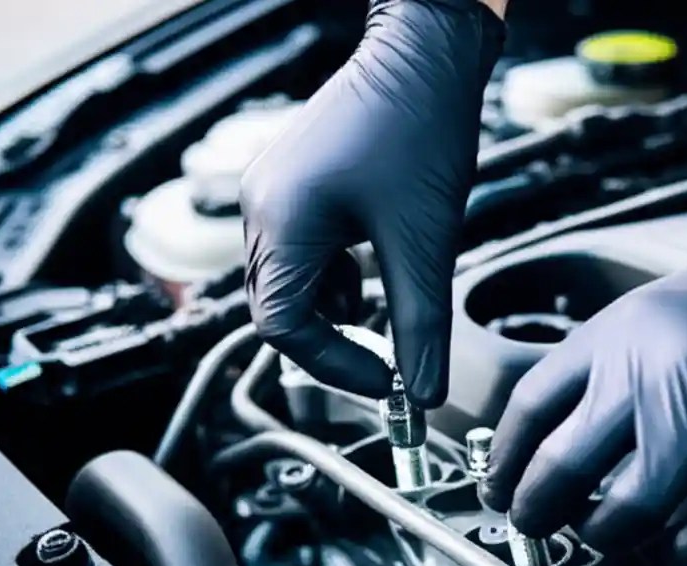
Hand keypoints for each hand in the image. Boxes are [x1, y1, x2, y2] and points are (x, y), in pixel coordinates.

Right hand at [241, 0, 503, 405]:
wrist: (424, 53)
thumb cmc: (420, 128)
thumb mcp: (425, 241)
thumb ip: (422, 325)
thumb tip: (425, 391)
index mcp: (282, 223)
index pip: (284, 328)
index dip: (335, 366)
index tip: (386, 382)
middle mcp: (261, 209)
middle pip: (277, 309)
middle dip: (331, 344)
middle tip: (383, 364)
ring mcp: (271, 193)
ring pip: (287, 283)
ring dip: (333, 312)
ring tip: (385, 316)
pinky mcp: (291, 185)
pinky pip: (298, 252)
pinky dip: (332, 278)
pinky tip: (373, 273)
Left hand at [481, 195, 686, 565]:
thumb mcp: (664, 303)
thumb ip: (615, 358)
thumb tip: (573, 422)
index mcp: (621, 333)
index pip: (531, 407)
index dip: (505, 459)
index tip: (501, 483)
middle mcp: (651, 377)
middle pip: (560, 468)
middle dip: (534, 510)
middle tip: (533, 525)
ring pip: (622, 513)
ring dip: (602, 537)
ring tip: (600, 537)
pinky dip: (683, 547)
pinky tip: (677, 540)